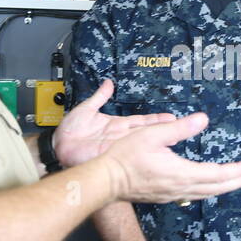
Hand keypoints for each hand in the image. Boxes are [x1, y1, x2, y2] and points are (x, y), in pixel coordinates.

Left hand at [54, 79, 176, 167]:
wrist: (57, 148)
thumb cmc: (68, 131)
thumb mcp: (86, 109)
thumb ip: (99, 97)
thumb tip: (108, 83)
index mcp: (117, 125)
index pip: (142, 121)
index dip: (157, 119)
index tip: (172, 116)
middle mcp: (120, 137)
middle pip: (147, 133)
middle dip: (164, 131)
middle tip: (183, 129)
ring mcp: (117, 148)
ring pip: (142, 145)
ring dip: (157, 144)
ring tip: (175, 142)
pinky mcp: (111, 157)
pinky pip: (128, 155)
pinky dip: (141, 156)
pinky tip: (155, 157)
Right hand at [102, 112, 240, 203]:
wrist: (104, 180)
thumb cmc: (125, 156)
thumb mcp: (152, 134)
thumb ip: (179, 128)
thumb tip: (204, 119)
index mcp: (180, 173)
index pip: (216, 173)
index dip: (237, 171)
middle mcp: (180, 188)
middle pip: (216, 187)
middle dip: (237, 181)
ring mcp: (172, 194)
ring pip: (206, 193)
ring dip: (225, 187)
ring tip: (240, 183)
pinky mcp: (164, 196)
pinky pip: (193, 195)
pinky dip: (209, 190)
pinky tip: (210, 187)